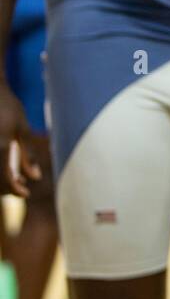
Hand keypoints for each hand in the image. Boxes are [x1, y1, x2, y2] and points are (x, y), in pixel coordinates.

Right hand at [0, 82, 40, 196]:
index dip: (15, 190)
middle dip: (7, 188)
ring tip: (16, 177)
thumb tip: (36, 177)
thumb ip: (29, 154)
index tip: (26, 194)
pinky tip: (5, 167)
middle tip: (21, 185)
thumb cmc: (8, 105)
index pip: (6, 177)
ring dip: (1, 181)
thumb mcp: (22, 128)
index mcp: (1, 145)